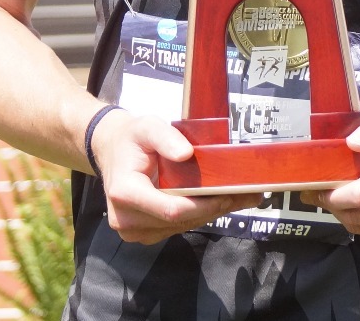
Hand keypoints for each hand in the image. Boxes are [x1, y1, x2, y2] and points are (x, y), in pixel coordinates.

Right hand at [94, 109, 262, 244]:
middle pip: (180, 221)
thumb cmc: (132, 139)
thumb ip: (166, 138)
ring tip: (237, 197)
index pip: (171, 210)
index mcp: (125, 192)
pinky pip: (176, 227)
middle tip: (246, 195)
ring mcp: (133, 230)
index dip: (203, 205)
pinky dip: (198, 215)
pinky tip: (216, 202)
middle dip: (214, 209)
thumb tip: (187, 154)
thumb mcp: (147, 127)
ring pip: (181, 227)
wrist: (112, 151)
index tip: (228, 194)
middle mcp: (125, 218)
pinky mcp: (143, 233)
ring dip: (209, 213)